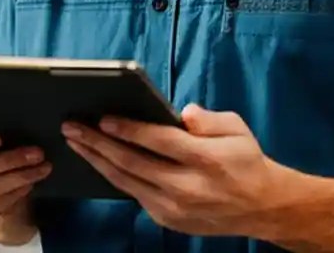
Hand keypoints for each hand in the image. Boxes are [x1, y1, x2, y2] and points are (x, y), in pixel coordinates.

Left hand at [63, 104, 293, 237]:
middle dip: (98, 143)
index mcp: (206, 160)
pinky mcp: (167, 220)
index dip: (129, 130)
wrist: (261, 207)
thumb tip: (181, 114)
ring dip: (97, 160)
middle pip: (133, 163)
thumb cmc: (245, 160)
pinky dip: (113, 177)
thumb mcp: (236, 129)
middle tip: (72, 127)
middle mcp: (187, 187)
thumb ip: (207, 120)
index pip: (160, 142)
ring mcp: (175, 208)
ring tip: (75, 142)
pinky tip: (98, 161)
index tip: (103, 119)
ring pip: (126, 181)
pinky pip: (134, 194)